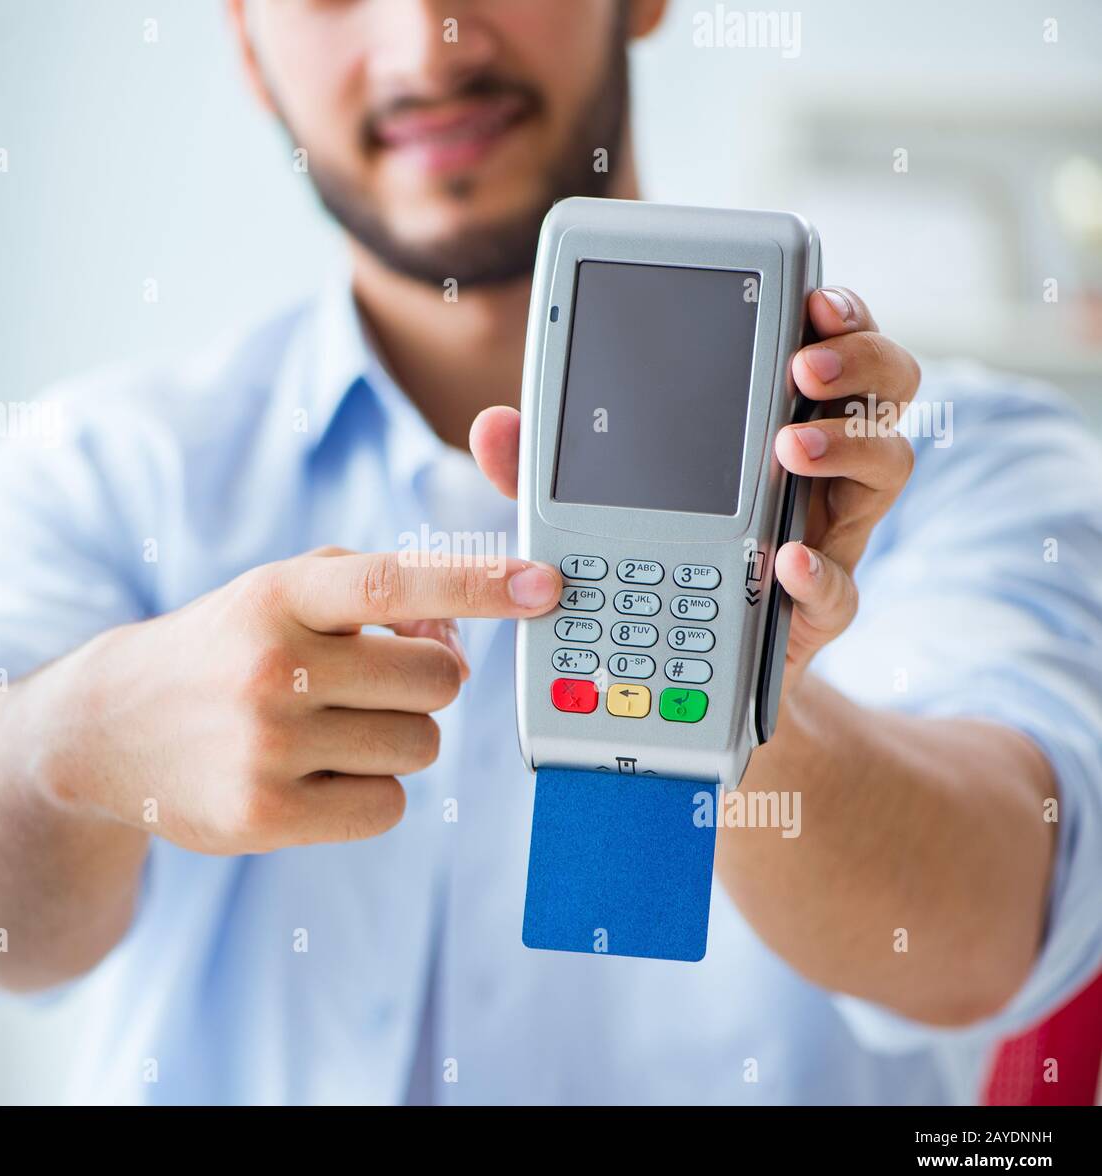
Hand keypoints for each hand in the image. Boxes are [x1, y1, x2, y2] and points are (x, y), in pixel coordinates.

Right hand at [35, 547, 560, 852]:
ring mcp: (266, 747)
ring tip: (333, 728)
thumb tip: (461, 646)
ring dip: (397, 738)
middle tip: (375, 684)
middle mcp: (271, 667)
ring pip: (419, 747)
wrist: (112, 727)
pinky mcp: (264, 816)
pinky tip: (317, 775)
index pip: (395, 582)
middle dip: (426, 684)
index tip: (544, 586)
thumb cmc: (227, 648)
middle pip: (436, 683)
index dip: (478, 582)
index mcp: (279, 597)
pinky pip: (388, 808)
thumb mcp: (283, 595)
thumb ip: (378, 598)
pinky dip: (371, 791)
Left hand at [470, 287, 919, 686]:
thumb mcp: (586, 504)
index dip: (834, 313)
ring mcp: (829, 532)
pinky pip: (845, 584)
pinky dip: (818, 570)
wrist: (691, 672)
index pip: (823, 346)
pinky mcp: (819, 606)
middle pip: (884, 389)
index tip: (811, 296)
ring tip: (790, 448)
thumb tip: (493, 426)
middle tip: (805, 369)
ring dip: (849, 446)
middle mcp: (818, 467)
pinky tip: (785, 559)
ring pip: (890, 466)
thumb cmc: (651, 560)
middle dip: (859, 361)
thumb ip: (547, 468)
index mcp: (770, 420)